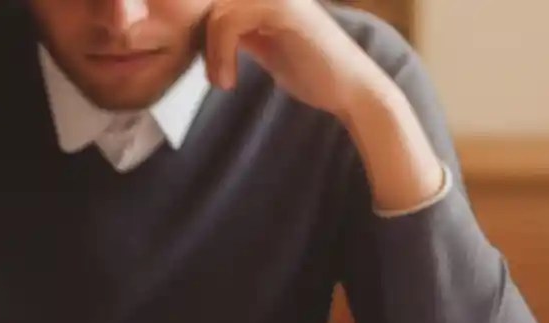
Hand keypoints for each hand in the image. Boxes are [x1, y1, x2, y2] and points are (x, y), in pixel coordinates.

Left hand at [206, 0, 442, 211]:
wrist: (350, 89)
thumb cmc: (309, 71)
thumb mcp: (263, 44)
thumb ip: (237, 31)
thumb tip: (197, 31)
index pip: (215, 4)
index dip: (202, 34)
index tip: (210, 67)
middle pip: (211, 5)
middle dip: (203, 43)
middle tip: (215, 77)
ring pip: (217, 13)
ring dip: (211, 54)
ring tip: (223, 82)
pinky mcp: (282, 7)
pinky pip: (229, 22)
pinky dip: (221, 55)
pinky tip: (229, 82)